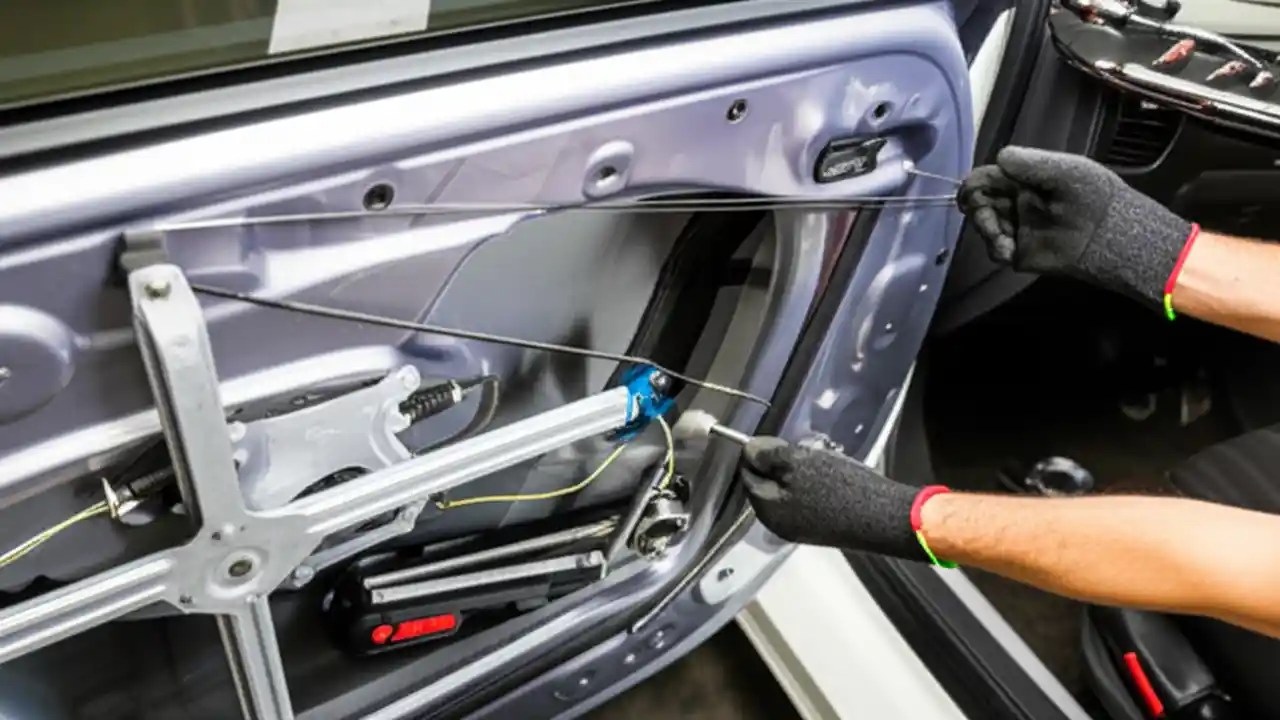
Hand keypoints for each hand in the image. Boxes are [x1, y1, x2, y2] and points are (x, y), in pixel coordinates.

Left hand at [740, 437, 924, 559]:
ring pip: (787, 491)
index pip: (747, 475)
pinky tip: (832, 477)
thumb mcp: (799, 462)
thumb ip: (769, 456)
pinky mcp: (820, 530)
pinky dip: (812, 486)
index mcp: (766, 510)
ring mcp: (799, 530)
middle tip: (804, 450)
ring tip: (821, 460)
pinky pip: (805, 501)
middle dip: (780, 464)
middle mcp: (777, 525)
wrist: (884, 518)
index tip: (780, 441)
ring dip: (798, 473)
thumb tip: (748, 450)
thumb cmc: (839, 486)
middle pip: (767, 484)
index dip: (759, 453)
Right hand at [957, 146, 1194, 306]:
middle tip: (987, 218)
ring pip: (984, 226)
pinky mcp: (1020, 252)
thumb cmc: (1094, 197)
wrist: (1112, 236)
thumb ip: (1033, 163)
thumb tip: (999, 156)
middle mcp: (1015, 202)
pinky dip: (997, 249)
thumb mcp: (1067, 171)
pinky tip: (1008, 251)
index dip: (975, 184)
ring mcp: (1016, 228)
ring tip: (1003, 241)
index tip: (973, 193)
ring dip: (987, 231)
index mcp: (1023, 179)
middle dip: (978, 210)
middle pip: (979, 202)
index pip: (988, 177)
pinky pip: (996, 251)